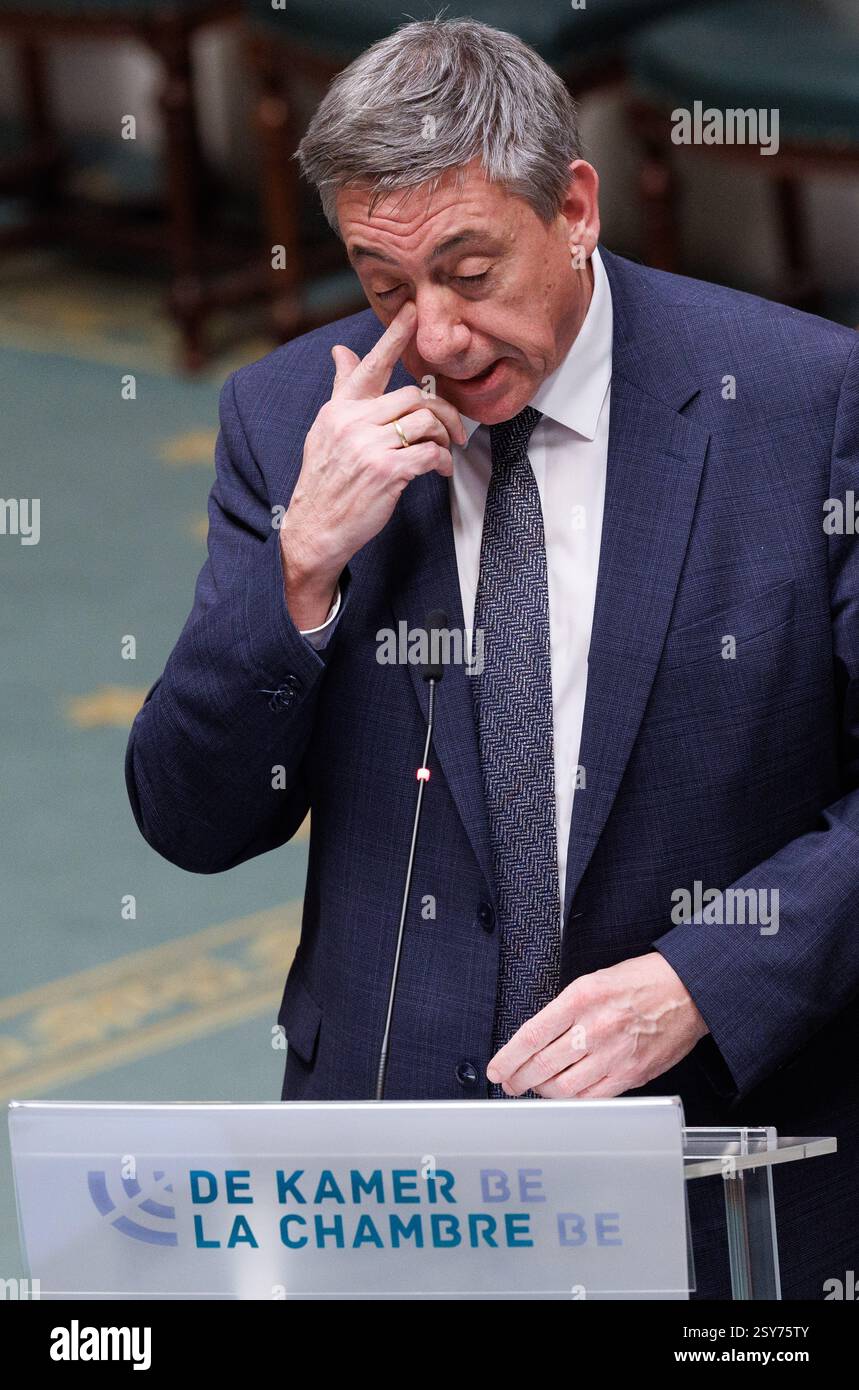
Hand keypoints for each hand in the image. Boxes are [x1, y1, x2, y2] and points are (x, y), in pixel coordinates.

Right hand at [280, 299, 465, 627]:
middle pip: (414, 395)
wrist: (314, 529)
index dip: (394, 335)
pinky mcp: (386, 472)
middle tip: (453, 429)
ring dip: (443, 437)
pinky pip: (430, 453)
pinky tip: (440, 470)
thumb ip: (342, 391)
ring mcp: (369, 447)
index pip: (370, 365)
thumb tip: (341, 350)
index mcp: (339, 410)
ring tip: (443, 452)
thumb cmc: (325, 480)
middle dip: (441, 412)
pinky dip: (442, 461)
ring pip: (425, 422)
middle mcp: (352, 422)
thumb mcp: (325, 431)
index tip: (412, 310)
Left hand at [486, 952, 709, 1097]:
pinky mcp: (631, 1075)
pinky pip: (592, 1098)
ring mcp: (613, 1055)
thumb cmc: (643, 982)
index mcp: (581, 998)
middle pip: (542, 1066)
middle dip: (519, 1079)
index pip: (531, 1035)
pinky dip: (573, 1101)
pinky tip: (566, 1095)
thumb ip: (567, 1009)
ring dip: (543, 1091)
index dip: (508, 1058)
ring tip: (537, 1087)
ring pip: (563, 1087)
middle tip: (511, 1082)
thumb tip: (539, 1037)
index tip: (497, 1069)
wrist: (687, 992)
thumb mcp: (595, 980)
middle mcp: (594, 1027)